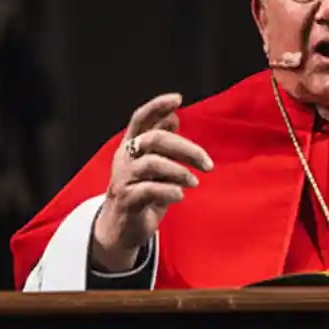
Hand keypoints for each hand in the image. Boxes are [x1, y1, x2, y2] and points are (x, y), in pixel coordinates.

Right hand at [91, 93, 213, 271]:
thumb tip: (174, 117)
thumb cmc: (142, 192)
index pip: (140, 118)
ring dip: (178, 171)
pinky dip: (168, 190)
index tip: (178, 99)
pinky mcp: (126, 201)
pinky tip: (181, 195)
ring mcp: (123, 179)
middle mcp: (125, 158)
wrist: (121, 228)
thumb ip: (161, 143)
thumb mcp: (153, 165)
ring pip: (151, 163)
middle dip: (185, 148)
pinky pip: (147, 190)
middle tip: (207, 163)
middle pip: (153, 139)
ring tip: (195, 181)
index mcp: (131, 146)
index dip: (157, 106)